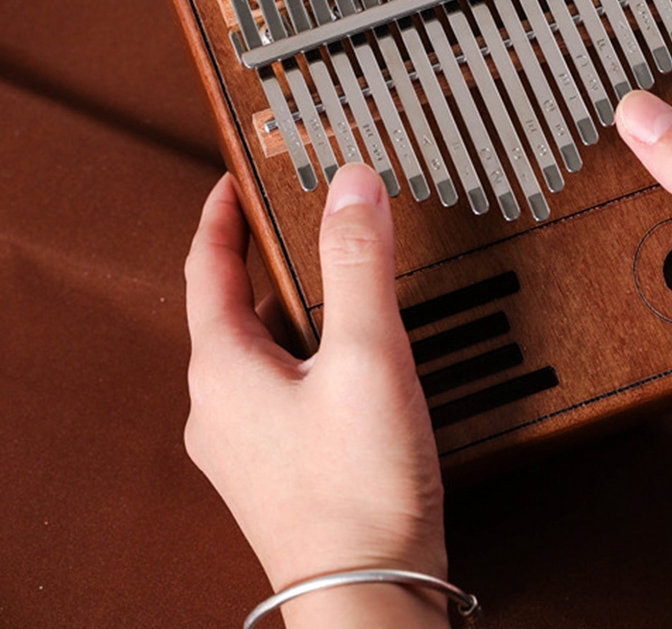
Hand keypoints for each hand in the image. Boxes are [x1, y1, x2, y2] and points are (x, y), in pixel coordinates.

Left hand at [184, 165, 446, 628]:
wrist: (370, 597)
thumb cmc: (358, 489)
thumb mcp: (365, 356)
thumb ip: (359, 264)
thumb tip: (351, 184)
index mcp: (223, 369)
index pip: (206, 268)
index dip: (220, 216)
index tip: (232, 181)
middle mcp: (219, 406)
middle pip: (234, 308)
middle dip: (267, 261)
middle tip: (303, 225)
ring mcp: (244, 443)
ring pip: (261, 351)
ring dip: (293, 311)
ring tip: (339, 287)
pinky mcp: (276, 467)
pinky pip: (280, 388)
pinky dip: (308, 355)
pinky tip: (352, 363)